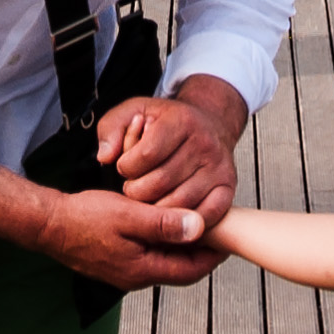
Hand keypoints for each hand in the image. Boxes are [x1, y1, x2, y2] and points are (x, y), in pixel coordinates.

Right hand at [19, 183, 220, 291]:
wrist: (49, 225)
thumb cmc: (85, 218)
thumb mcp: (128, 216)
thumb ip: (163, 224)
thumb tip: (197, 228)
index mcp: (143, 270)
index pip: (191, 270)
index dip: (213, 254)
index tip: (229, 235)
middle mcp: (136, 278)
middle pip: (180, 268)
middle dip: (201, 250)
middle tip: (219, 227)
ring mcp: (126, 272)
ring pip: (165, 262)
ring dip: (182, 245)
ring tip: (196, 221)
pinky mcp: (117, 263)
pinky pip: (150, 256)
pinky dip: (164, 242)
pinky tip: (165, 222)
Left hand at [95, 89, 236, 222]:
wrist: (208, 123)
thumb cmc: (167, 122)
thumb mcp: (134, 112)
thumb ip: (111, 129)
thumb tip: (105, 156)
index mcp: (181, 121)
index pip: (146, 154)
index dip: (126, 167)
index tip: (125, 167)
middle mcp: (204, 143)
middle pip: (160, 183)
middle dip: (137, 192)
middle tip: (133, 188)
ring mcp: (219, 167)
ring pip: (180, 204)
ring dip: (156, 210)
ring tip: (148, 200)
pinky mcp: (228, 188)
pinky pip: (205, 216)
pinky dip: (184, 221)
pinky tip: (169, 214)